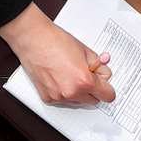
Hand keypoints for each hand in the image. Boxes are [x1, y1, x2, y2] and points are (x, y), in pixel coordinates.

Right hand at [0, 5, 114, 105]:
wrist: (33, 39)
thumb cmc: (55, 42)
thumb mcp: (85, 51)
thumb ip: (98, 65)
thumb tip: (103, 72)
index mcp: (84, 81)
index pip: (108, 96)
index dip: (107, 88)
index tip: (105, 84)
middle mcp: (72, 93)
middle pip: (94, 100)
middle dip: (93, 89)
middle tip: (87, 75)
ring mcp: (58, 97)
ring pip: (78, 101)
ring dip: (79, 91)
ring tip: (70, 73)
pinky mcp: (48, 98)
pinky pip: (63, 100)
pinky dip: (64, 91)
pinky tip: (60, 77)